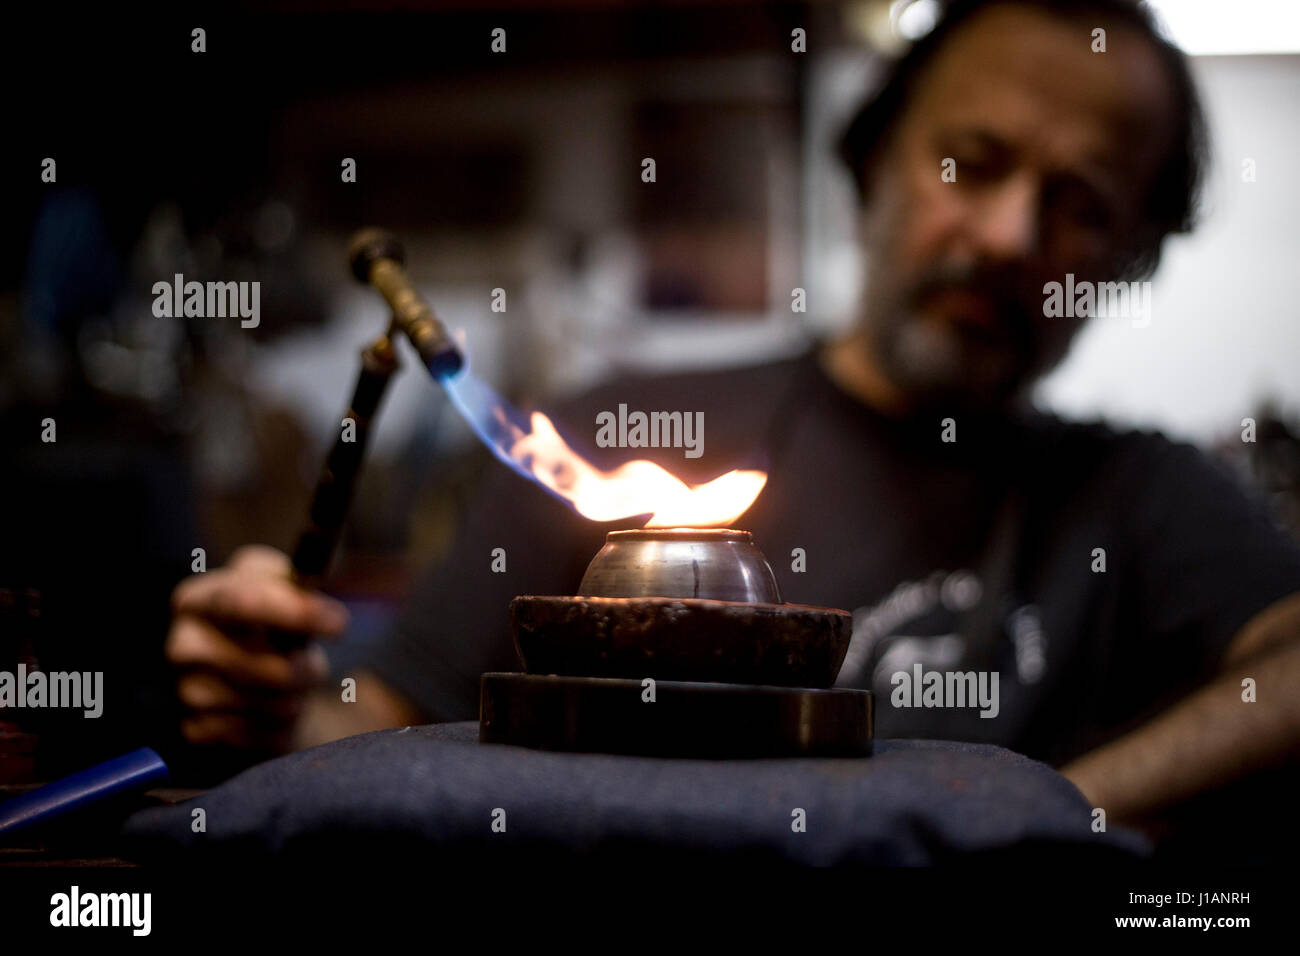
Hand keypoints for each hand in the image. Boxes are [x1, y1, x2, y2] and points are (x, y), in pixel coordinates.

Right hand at [165, 545, 348, 752]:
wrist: (250, 674)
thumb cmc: (269, 622)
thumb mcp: (280, 588)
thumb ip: (300, 586)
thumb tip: (322, 605)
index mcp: (197, 598)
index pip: (244, 603)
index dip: (296, 613)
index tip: (339, 623)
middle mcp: (183, 645)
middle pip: (270, 667)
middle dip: (308, 668)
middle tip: (311, 660)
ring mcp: (187, 692)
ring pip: (276, 703)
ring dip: (298, 695)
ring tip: (288, 682)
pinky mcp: (199, 731)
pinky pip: (265, 734)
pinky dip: (282, 724)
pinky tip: (269, 708)